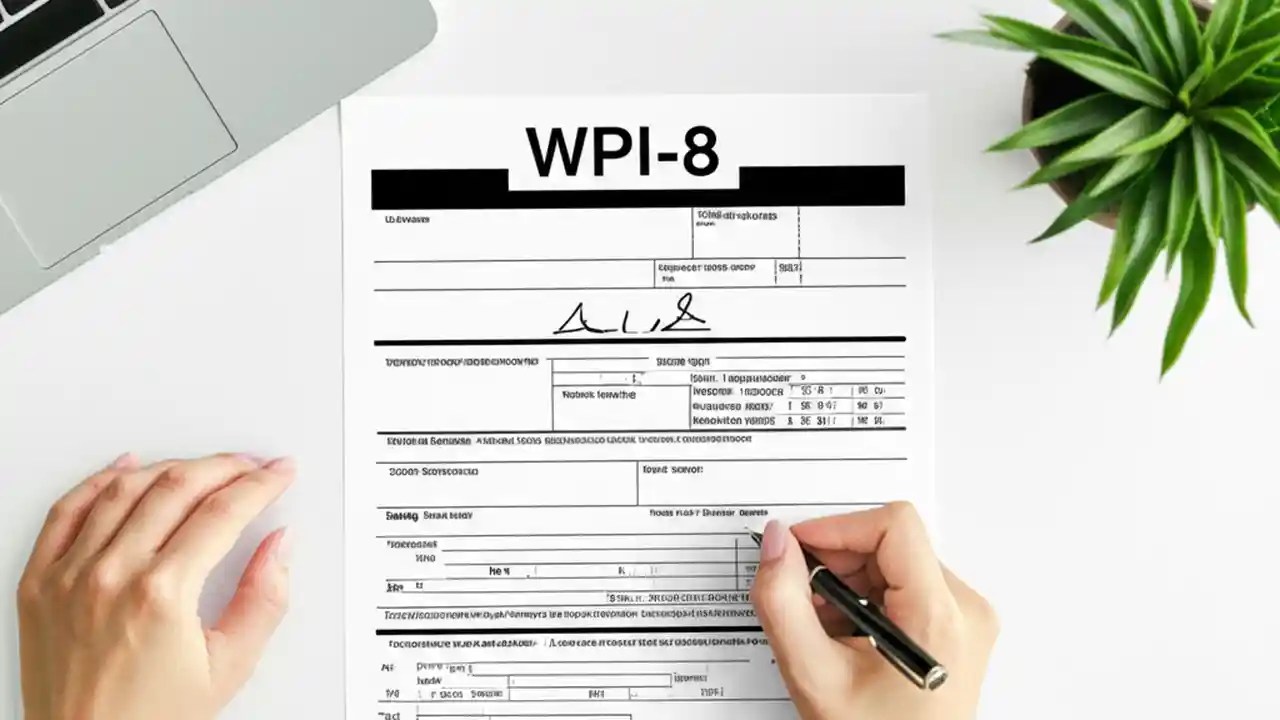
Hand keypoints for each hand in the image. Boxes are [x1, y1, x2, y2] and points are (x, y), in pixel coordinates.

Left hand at [17, 453, 296, 719]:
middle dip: (225, 467)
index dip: (260, 485)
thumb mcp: (228, 667)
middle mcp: (111, 576)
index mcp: (162, 595)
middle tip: (249, 466)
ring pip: (125, 489)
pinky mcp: (38, 583)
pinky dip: (99, 480)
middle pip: (178, 488)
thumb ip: (264, 599)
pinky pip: (66, 511)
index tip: (277, 474)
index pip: (223, 513)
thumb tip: (278, 546)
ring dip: (172, 467)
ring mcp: (69, 576)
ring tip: (201, 467)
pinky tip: (124, 468)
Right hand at [750, 503, 997, 719]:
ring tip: (825, 628)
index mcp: (940, 619)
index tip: (798, 548)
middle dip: (836, 564)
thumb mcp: (815, 676)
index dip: (836, 528)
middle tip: (803, 600)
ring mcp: (965, 621)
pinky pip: (905, 587)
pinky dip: (864, 600)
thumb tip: (776, 545)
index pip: (893, 525)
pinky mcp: (956, 628)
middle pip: (892, 542)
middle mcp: (966, 612)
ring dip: (847, 584)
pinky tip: (846, 637)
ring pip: (895, 563)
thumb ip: (784, 603)